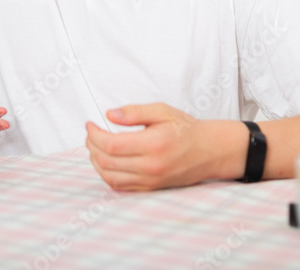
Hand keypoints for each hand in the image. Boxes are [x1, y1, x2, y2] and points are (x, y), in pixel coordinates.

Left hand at [85, 104, 241, 190]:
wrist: (209, 151)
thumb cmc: (186, 129)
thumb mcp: (162, 111)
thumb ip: (134, 112)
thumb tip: (110, 115)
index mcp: (153, 144)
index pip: (111, 144)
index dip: (94, 134)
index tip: (90, 124)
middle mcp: (151, 166)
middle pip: (106, 161)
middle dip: (92, 146)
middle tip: (90, 133)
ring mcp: (150, 180)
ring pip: (110, 176)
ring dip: (96, 161)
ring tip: (94, 146)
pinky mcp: (151, 188)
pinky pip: (121, 186)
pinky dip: (107, 175)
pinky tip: (105, 161)